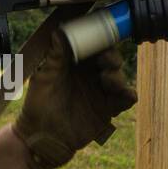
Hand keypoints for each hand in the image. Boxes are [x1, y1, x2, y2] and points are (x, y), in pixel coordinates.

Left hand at [13, 33, 136, 168]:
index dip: (100, 42)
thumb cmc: (39, 105)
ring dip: (117, 76)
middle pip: (110, 60)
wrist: (42, 136)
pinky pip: (124, 100)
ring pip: (119, 77)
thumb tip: (58, 32)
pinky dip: (129, 95)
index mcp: (76, 64)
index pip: (93, 47)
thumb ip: (55, 57)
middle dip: (112, 58)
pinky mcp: (107, 109)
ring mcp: (100, 92)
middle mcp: (91, 76)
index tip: (101, 39)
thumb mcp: (44, 78)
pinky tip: (126, 94)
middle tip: (106, 61)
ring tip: (107, 79)